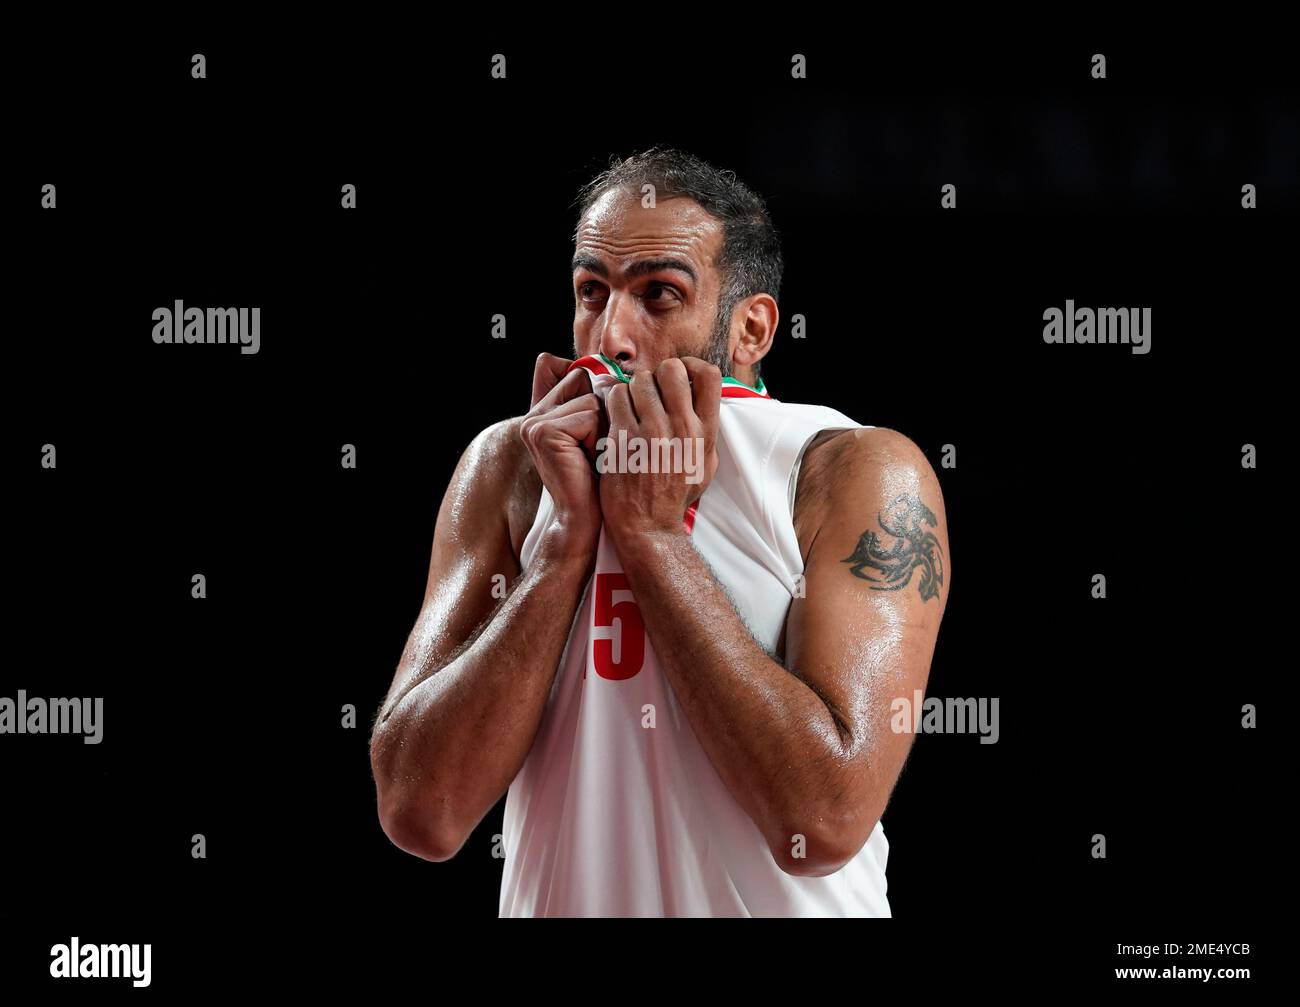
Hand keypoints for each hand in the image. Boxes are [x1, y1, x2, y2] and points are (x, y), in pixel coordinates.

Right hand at [518, 353, 606, 555]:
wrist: (584, 519)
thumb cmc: (597, 480)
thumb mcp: (596, 436)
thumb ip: (592, 401)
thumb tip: (603, 369)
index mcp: (542, 414)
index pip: (577, 376)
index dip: (598, 399)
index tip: (598, 435)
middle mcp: (533, 416)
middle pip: (586, 383)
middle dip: (603, 414)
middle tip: (595, 451)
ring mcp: (534, 423)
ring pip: (592, 399)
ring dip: (605, 429)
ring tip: (594, 457)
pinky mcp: (543, 432)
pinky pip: (590, 414)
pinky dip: (600, 438)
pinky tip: (590, 461)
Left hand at [599, 356, 719, 542]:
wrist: (648, 526)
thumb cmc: (674, 495)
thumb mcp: (705, 464)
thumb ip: (705, 429)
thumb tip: (700, 397)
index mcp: (706, 432)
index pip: (710, 375)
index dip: (692, 366)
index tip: (679, 377)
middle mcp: (683, 428)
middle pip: (671, 369)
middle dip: (657, 374)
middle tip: (649, 391)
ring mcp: (653, 433)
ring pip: (640, 380)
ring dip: (632, 388)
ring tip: (629, 406)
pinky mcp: (624, 439)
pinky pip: (616, 397)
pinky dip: (613, 401)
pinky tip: (615, 416)